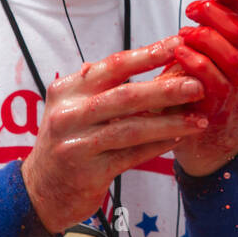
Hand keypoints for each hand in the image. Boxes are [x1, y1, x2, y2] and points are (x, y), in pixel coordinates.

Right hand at [22, 39, 209, 233]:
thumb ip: (100, 85)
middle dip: (165, 89)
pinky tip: (177, 140)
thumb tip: (143, 56)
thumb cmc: (66, 142)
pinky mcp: (88, 173)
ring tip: (197, 120)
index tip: (177, 45)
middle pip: (125, 96)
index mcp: (66, 90)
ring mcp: (76, 144)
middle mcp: (67, 114)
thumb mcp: (72, 107)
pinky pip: (130, 156)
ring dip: (169, 123)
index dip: (147, 54)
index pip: (112, 66)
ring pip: (131, 128)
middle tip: (197, 85)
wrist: (40, 191)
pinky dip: (156, 147)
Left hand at [169, 0, 237, 175]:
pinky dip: (194, 61)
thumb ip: (231, 13)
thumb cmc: (214, 83)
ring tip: (184, 32)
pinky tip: (179, 52)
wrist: (210, 141)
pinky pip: (211, 80)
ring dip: (204, 37)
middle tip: (192, 7)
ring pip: (232, 56)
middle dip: (218, 13)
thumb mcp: (227, 49)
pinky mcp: (219, 110)